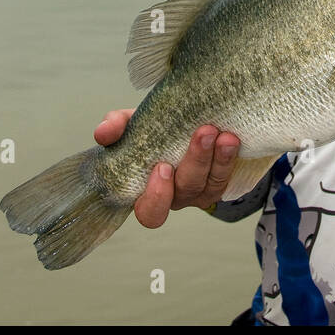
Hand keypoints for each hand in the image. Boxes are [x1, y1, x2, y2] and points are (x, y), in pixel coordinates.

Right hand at [94, 109, 241, 228]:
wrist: (185, 123)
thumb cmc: (151, 131)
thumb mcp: (132, 124)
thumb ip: (116, 127)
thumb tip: (103, 133)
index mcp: (147, 190)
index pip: (150, 211)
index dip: (157, 196)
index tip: (162, 167)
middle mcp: (175, 196)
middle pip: (185, 192)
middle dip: (195, 162)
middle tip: (203, 133)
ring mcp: (199, 191)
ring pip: (210, 184)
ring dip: (218, 158)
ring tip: (224, 133)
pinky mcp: (219, 181)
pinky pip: (226, 176)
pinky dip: (229, 158)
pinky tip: (231, 139)